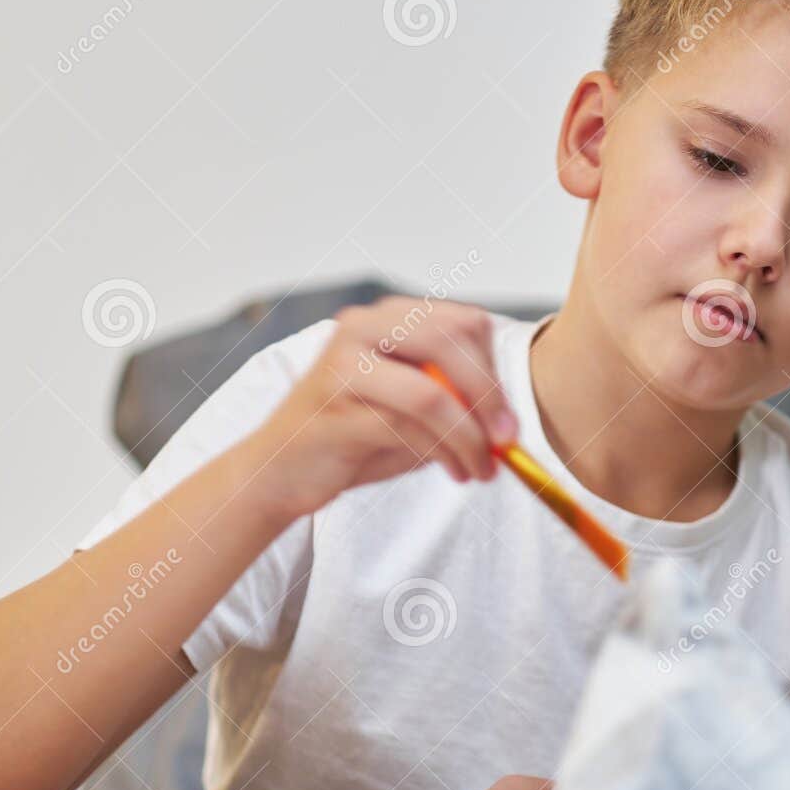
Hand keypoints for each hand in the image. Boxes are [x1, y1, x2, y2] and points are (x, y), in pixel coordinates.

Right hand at [248, 296, 518, 518]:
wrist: (281, 472)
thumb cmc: (355, 438)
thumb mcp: (415, 410)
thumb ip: (455, 398)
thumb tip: (507, 419)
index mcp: (385, 317)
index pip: (463, 321)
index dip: (494, 369)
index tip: (505, 417)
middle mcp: (361, 327)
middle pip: (450, 341)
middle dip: (488, 397)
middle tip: (504, 440)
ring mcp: (343, 364)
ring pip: (433, 393)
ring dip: (469, 438)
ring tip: (479, 469)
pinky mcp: (333, 409)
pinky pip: (407, 429)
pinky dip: (443, 454)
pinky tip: (454, 472)